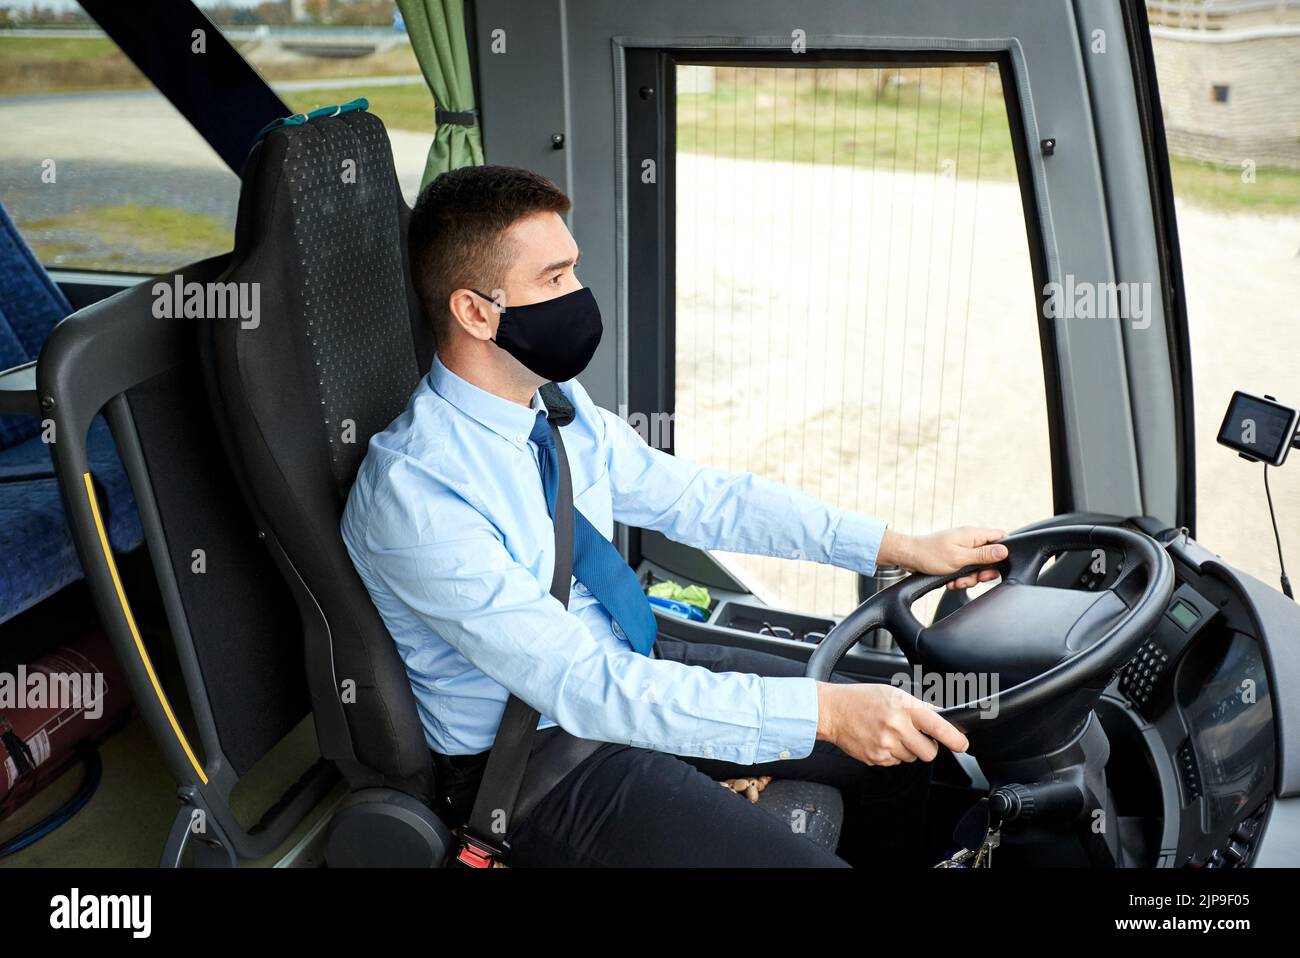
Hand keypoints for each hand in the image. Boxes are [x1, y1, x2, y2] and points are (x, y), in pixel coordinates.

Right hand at [815, 682, 967, 764]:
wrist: (832, 711)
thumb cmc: (862, 698)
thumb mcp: (893, 693)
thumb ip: (918, 707)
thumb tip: (941, 717)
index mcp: (904, 708)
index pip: (938, 726)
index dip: (955, 739)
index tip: (962, 744)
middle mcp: (896, 727)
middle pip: (929, 752)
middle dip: (928, 747)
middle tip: (917, 736)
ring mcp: (886, 745)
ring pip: (912, 758)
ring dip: (908, 750)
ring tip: (892, 734)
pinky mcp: (876, 758)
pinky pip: (896, 762)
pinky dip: (893, 754)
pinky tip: (881, 740)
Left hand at [880, 526, 1007, 589]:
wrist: (908, 557)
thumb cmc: (930, 554)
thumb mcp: (960, 558)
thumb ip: (983, 555)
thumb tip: (1004, 551)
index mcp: (973, 535)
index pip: (1000, 537)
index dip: (1004, 552)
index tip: (996, 566)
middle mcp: (970, 540)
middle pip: (991, 557)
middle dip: (983, 571)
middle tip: (974, 578)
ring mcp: (962, 549)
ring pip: (978, 566)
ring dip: (969, 578)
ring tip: (957, 581)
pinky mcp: (955, 558)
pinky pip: (966, 570)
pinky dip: (960, 578)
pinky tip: (951, 581)